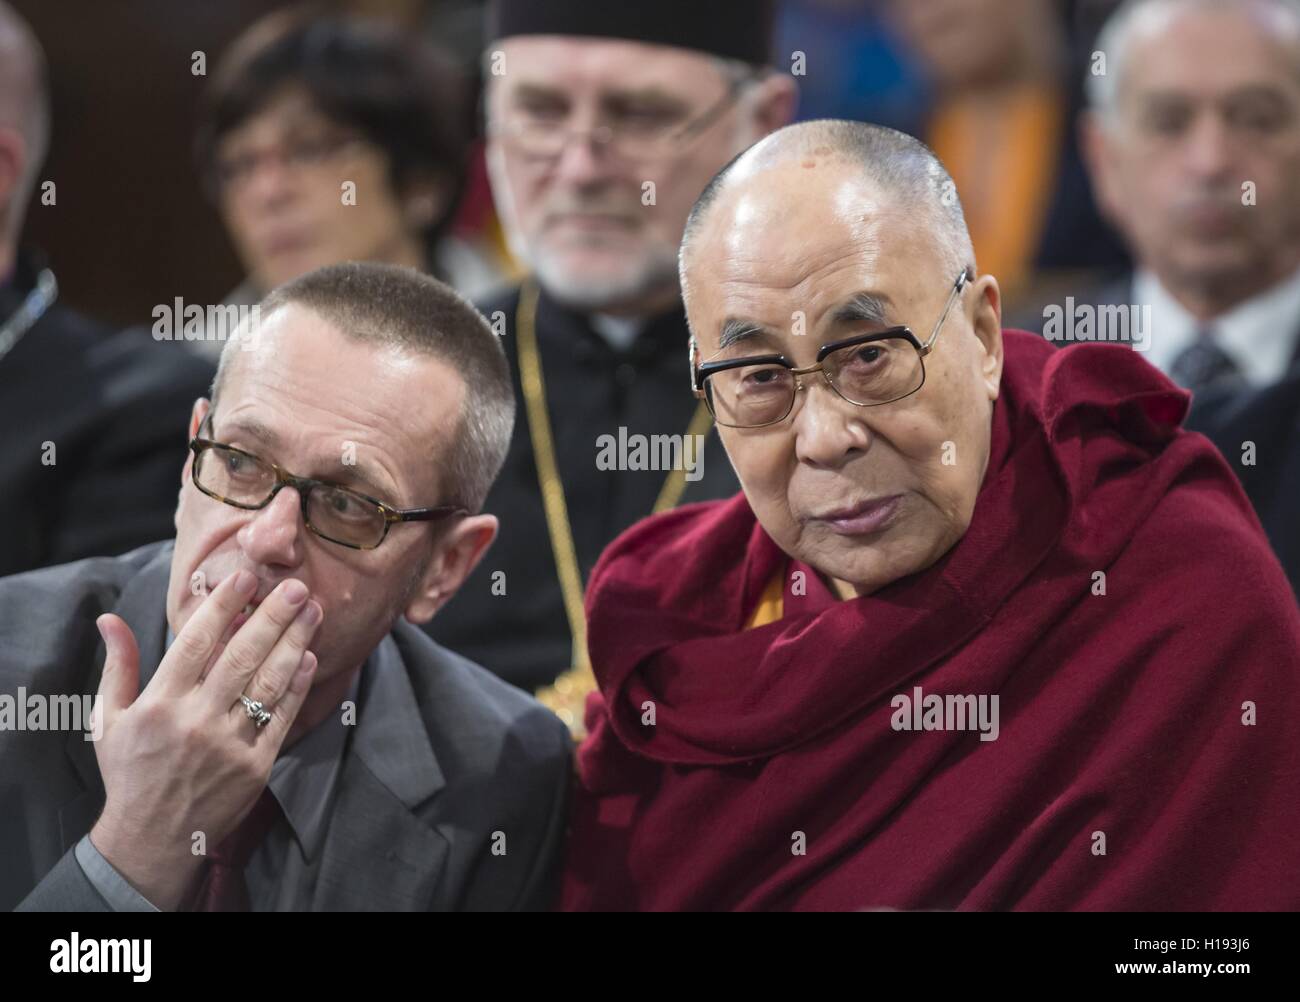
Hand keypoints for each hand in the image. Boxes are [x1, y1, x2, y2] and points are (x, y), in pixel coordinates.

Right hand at [88, 570, 321, 909]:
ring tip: (313, 612)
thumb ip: (118, 665)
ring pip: (269, 683)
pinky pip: (283, 717)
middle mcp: (196, 721)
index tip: (245, 577)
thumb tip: (110, 619)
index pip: (196, 643)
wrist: (152, 838)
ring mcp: (229, 744)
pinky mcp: (256, 765)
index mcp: (159, 704)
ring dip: (295, 643)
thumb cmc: (130, 771)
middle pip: (242, 656)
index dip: (223, 606)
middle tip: (297, 586)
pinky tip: (309, 657)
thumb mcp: (110, 719)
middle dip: (273, 616)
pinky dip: (298, 685)